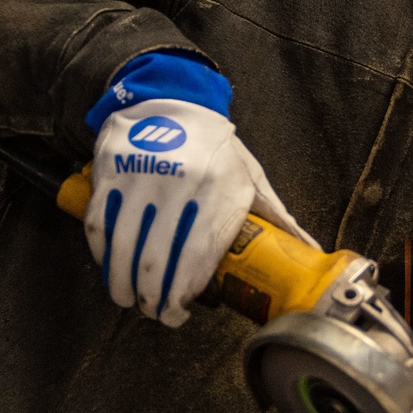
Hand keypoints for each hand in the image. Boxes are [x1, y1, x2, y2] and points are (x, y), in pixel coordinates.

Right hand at [84, 98, 314, 325]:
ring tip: (127, 300)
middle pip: (157, 259)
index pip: (196, 256)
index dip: (183, 293)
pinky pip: (101, 223)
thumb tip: (311, 251)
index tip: (179, 312)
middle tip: (152, 312)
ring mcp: (140, 177)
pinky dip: (102, 253)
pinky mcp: (112, 171)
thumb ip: (277, 217)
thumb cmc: (217, 150)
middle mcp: (178, 185)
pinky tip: (110, 269)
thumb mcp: (251, 178)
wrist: (174, 99)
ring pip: (124, 246)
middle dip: (151, 297)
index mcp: (217, 191)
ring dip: (122, 282)